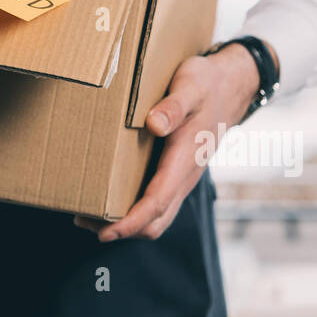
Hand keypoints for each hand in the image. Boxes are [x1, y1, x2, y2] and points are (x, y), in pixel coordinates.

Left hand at [73, 40, 270, 241]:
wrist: (231, 86)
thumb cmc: (207, 85)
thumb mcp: (190, 87)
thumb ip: (173, 106)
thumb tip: (154, 125)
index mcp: (186, 158)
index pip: (158, 202)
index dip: (131, 221)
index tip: (106, 232)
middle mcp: (185, 175)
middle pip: (157, 221)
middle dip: (123, 229)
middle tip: (85, 221)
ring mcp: (182, 177)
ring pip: (158, 215)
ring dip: (127, 222)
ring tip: (90, 213)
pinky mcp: (178, 172)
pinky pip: (158, 201)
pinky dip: (135, 209)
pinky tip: (111, 194)